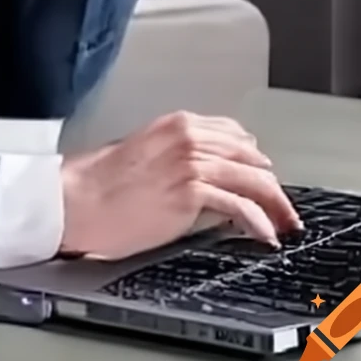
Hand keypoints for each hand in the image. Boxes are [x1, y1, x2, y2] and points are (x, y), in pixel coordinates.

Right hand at [60, 111, 301, 260]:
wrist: (76, 200)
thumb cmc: (97, 182)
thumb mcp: (140, 152)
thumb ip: (173, 155)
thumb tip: (200, 175)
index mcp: (174, 125)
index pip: (233, 134)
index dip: (253, 158)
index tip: (263, 176)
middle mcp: (187, 138)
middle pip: (250, 157)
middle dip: (271, 184)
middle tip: (283, 206)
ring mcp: (191, 164)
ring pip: (252, 179)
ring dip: (275, 205)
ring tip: (284, 223)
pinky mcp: (190, 193)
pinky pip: (240, 206)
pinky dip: (258, 222)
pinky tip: (264, 235)